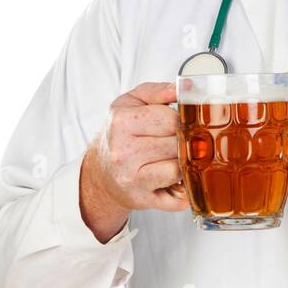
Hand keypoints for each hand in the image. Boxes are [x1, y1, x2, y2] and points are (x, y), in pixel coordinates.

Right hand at [80, 81, 188, 241]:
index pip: (170, 120)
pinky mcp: (143, 200)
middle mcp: (124, 153)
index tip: (178, 122)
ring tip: (174, 156)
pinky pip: (179, 196)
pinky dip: (184, 188)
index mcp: (122, 124)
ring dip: (183, 163)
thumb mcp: (130, 103)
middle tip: (179, 140)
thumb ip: (157, 91)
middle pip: (177, 145)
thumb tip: (186, 88)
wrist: (100, 171)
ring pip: (179, 169)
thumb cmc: (118, 134)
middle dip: (183, 141)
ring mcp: (133, 179)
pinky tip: (176, 178)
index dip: (181, 120)